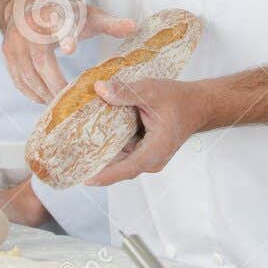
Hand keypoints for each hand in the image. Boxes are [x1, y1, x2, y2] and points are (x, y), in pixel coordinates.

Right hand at [1, 0, 133, 101]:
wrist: (29, 0)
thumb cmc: (64, 11)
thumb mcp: (88, 14)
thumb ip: (110, 23)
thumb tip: (133, 27)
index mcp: (54, 14)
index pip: (61, 25)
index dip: (67, 36)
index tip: (71, 48)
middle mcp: (30, 27)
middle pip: (42, 61)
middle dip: (56, 83)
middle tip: (71, 99)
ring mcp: (15, 41)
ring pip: (27, 74)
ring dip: (43, 92)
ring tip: (59, 104)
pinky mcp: (7, 52)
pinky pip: (17, 78)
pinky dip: (30, 92)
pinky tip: (43, 99)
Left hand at [86, 77, 209, 185]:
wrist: (198, 104)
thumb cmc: (178, 99)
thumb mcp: (151, 91)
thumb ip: (126, 91)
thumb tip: (99, 89)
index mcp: (156, 151)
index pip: (127, 168)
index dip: (106, 175)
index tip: (86, 178)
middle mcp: (151, 160)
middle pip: (120, 168)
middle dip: (96, 165)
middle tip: (70, 161)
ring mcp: (148, 158)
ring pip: (120, 161)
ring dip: (101, 156)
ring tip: (74, 151)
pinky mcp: (144, 152)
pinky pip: (124, 154)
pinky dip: (109, 148)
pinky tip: (91, 139)